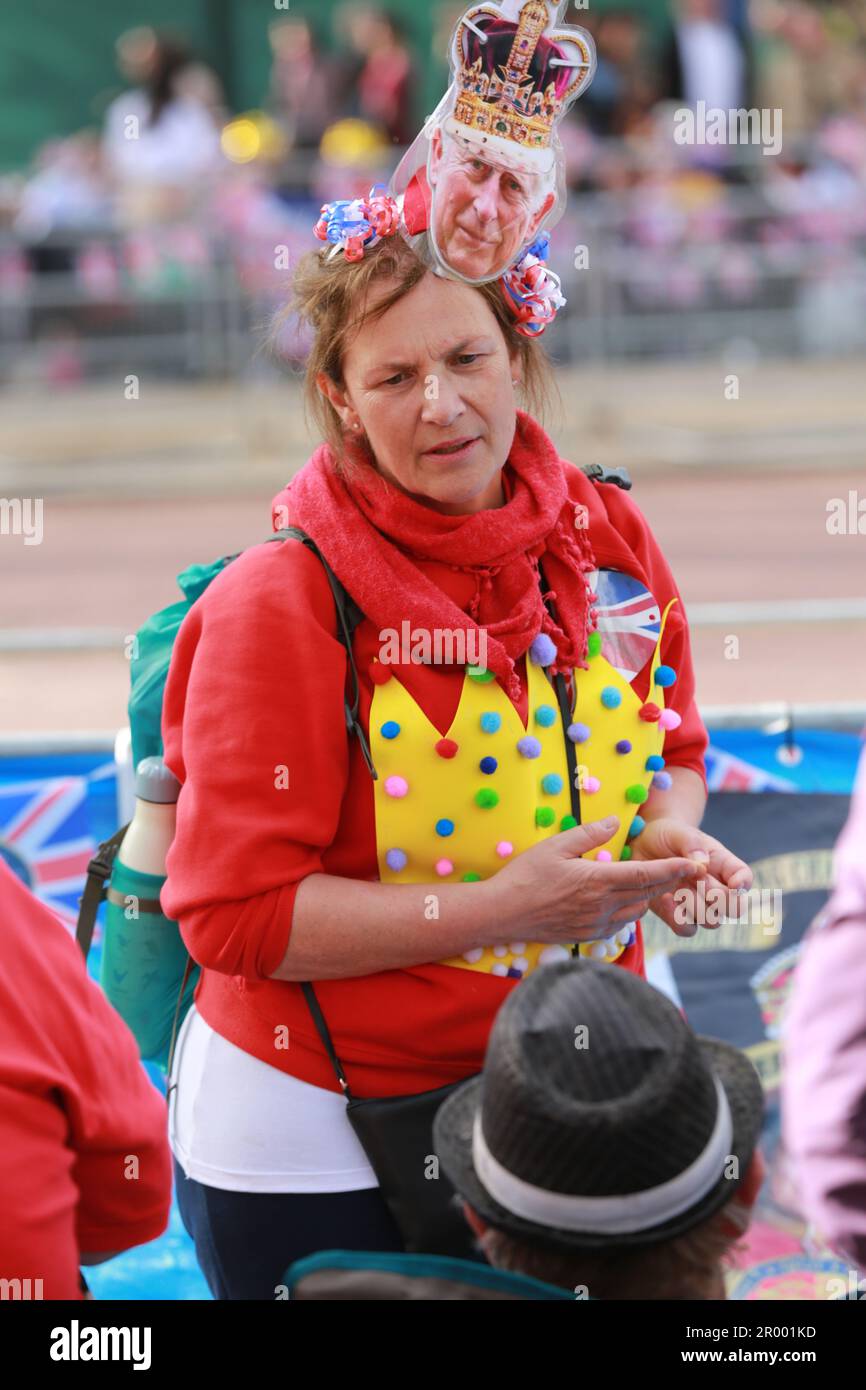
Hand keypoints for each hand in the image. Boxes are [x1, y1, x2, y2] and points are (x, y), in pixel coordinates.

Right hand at [488, 815, 706, 945]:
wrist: (502, 914)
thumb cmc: (525, 876)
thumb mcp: (555, 846)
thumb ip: (588, 834)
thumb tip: (614, 821)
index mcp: (597, 881)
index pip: (646, 874)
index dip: (674, 870)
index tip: (696, 864)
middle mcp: (602, 906)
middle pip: (648, 893)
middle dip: (671, 881)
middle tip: (689, 871)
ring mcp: (596, 924)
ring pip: (636, 910)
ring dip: (647, 896)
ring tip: (653, 881)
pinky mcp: (588, 936)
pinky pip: (620, 923)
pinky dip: (628, 910)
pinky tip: (623, 899)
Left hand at [630, 817, 752, 937]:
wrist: (644, 846)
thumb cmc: (668, 836)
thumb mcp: (679, 832)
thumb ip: (692, 845)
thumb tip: (703, 864)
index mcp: (722, 865)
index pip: (744, 878)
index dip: (743, 884)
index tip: (734, 884)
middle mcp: (715, 889)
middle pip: (734, 908)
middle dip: (719, 898)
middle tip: (700, 881)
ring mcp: (698, 904)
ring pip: (713, 922)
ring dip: (698, 909)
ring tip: (680, 890)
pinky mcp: (677, 915)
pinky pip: (686, 929)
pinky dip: (678, 918)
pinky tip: (665, 899)